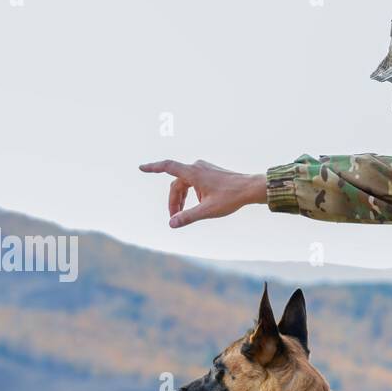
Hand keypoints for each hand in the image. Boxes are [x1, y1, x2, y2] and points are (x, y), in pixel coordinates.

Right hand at [138, 159, 265, 227]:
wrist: (251, 189)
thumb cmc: (230, 198)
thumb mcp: (207, 211)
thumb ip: (188, 217)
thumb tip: (171, 223)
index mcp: (193, 173)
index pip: (167, 167)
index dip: (153, 168)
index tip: (141, 168)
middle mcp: (197, 167)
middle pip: (177, 184)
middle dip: (174, 201)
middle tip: (174, 218)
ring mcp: (204, 168)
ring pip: (186, 184)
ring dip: (183, 199)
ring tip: (186, 214)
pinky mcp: (210, 172)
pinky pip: (195, 182)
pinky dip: (192, 194)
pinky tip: (201, 205)